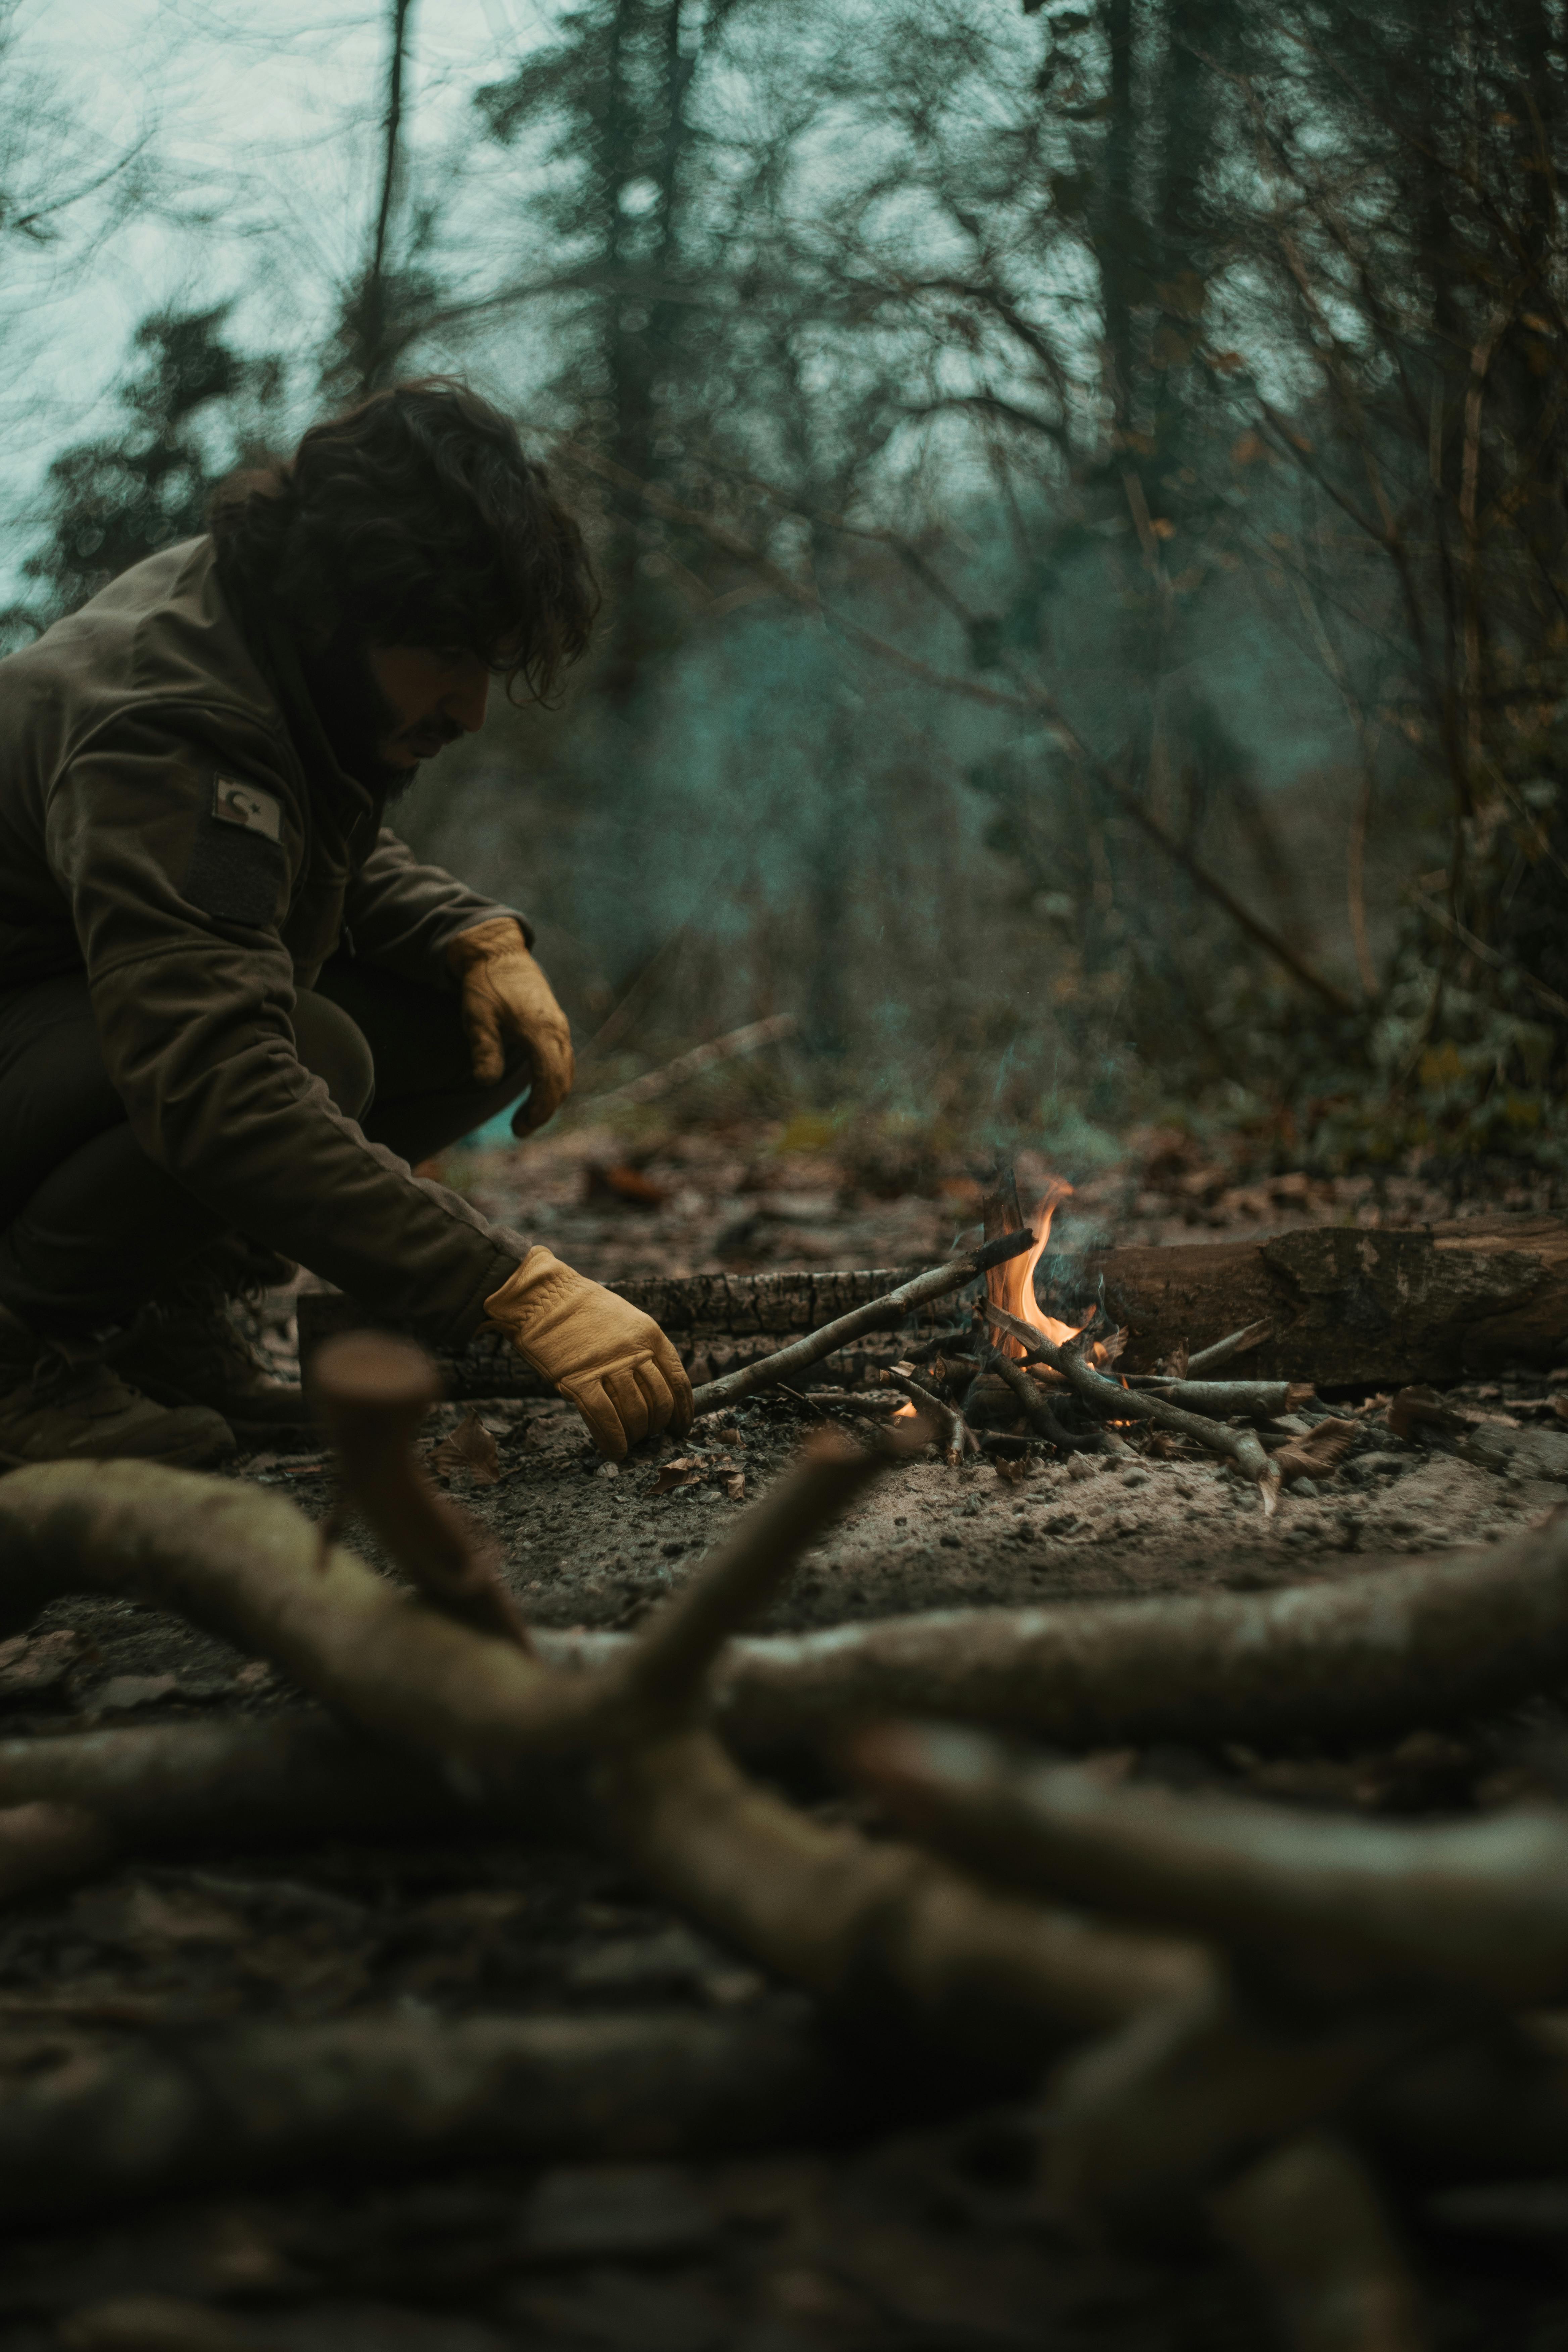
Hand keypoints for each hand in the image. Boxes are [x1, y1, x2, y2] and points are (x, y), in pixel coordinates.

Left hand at [446, 918, 573, 1130]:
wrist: (499, 951)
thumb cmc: (485, 984)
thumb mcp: (477, 1016)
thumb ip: (484, 1049)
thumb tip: (486, 1082)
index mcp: (540, 1030)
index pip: (549, 1079)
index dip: (538, 1109)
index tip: (519, 1128)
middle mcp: (557, 1030)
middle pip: (563, 1080)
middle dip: (546, 1108)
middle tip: (521, 1128)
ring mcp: (560, 1026)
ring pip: (567, 1070)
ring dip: (552, 1096)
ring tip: (529, 1115)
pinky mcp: (556, 1024)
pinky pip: (564, 1059)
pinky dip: (555, 1080)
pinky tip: (538, 1088)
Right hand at [485, 1249, 693, 1459]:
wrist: (542, 1297)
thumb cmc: (582, 1311)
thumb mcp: (626, 1321)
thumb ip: (643, 1351)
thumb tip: (654, 1390)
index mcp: (650, 1335)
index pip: (678, 1381)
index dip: (683, 1412)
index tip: (679, 1429)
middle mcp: (634, 1351)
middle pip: (659, 1402)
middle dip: (656, 1426)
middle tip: (646, 1435)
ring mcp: (607, 1366)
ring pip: (634, 1414)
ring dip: (634, 1436)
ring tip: (628, 1442)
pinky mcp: (578, 1380)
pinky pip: (605, 1419)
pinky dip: (612, 1441)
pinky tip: (613, 1452)